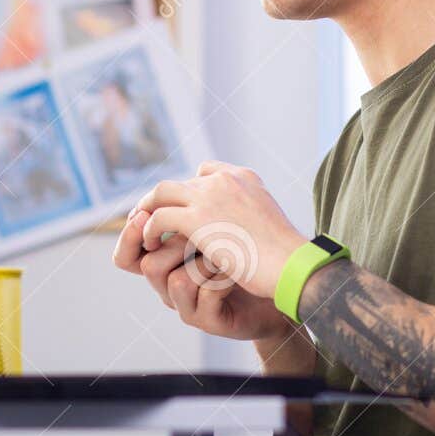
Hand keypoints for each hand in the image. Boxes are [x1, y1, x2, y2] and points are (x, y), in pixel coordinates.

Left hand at [119, 161, 308, 300]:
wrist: (290, 264)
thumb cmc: (285, 255)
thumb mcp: (268, 222)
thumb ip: (249, 214)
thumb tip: (239, 227)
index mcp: (245, 177)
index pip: (206, 171)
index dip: (190, 188)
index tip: (183, 208)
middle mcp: (225, 180)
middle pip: (180, 181)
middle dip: (162, 199)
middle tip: (150, 217)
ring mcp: (209, 196)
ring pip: (162, 193)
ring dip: (149, 210)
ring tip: (144, 230)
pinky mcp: (196, 219)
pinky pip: (159, 218)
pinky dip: (150, 230)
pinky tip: (151, 244)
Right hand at [123, 227, 293, 342]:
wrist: (277, 288)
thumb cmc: (245, 254)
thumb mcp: (214, 226)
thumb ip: (190, 210)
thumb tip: (176, 184)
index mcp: (165, 264)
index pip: (126, 257)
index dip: (128, 237)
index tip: (144, 214)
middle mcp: (170, 286)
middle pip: (149, 266)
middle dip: (177, 243)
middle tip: (202, 229)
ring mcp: (189, 306)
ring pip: (177, 281)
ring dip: (205, 261)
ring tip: (226, 252)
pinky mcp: (210, 321)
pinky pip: (207, 297)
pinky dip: (224, 277)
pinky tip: (239, 269)